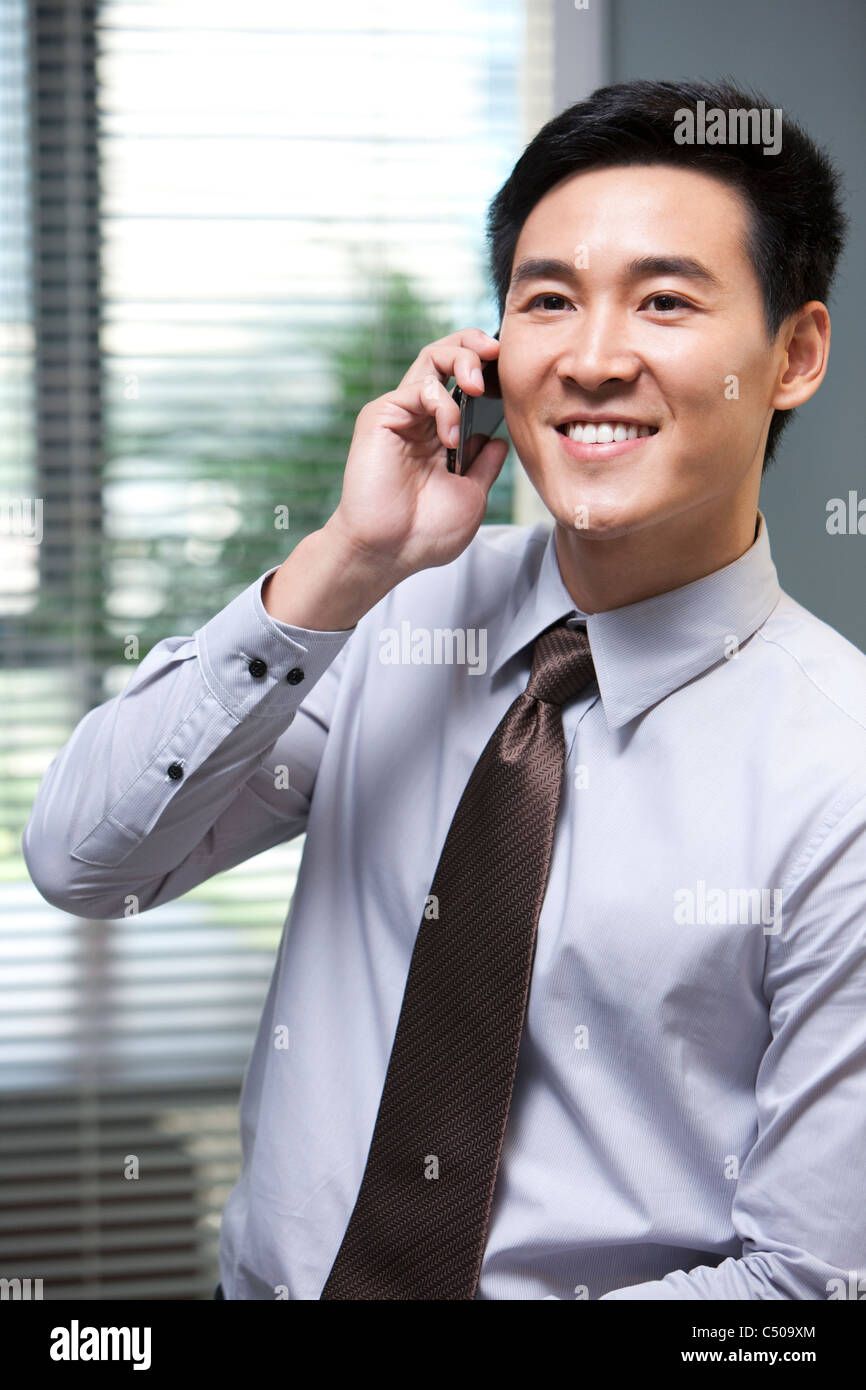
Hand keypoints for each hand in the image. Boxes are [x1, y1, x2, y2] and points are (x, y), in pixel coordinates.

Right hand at [323, 328, 508, 584]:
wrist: (389, 552)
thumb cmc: (425, 534)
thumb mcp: (471, 496)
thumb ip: (484, 466)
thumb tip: (500, 441)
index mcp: (440, 432)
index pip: (464, 381)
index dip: (490, 368)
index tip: (516, 372)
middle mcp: (420, 417)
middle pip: (447, 356)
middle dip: (475, 346)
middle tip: (497, 353)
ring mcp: (400, 414)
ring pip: (431, 358)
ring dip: (462, 361)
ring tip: (479, 386)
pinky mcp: (381, 416)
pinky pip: (419, 388)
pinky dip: (443, 404)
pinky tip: (450, 436)